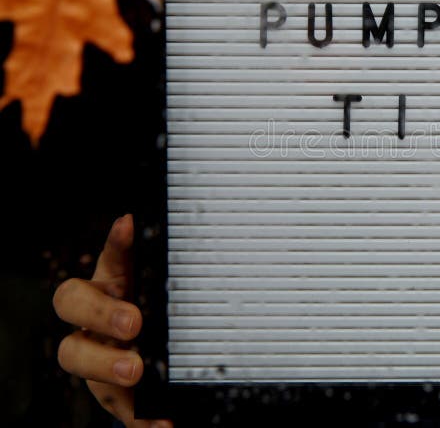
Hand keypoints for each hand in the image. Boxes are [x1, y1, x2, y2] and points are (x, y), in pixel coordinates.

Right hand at [53, 215, 171, 427]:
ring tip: (136, 372)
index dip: (114, 242)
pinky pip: (117, 407)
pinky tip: (162, 422)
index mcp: (115, 285)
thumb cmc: (165, 322)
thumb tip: (173, 244)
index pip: (109, 257)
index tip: (129, 225)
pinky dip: (140, 417)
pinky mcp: (109, 393)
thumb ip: (171, 278)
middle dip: (100, 312)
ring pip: (77, 356)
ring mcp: (96, 355)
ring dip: (105, 365)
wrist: (163, 370)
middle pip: (73, 305)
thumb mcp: (170, 299)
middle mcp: (96, 318)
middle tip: (132, 322)